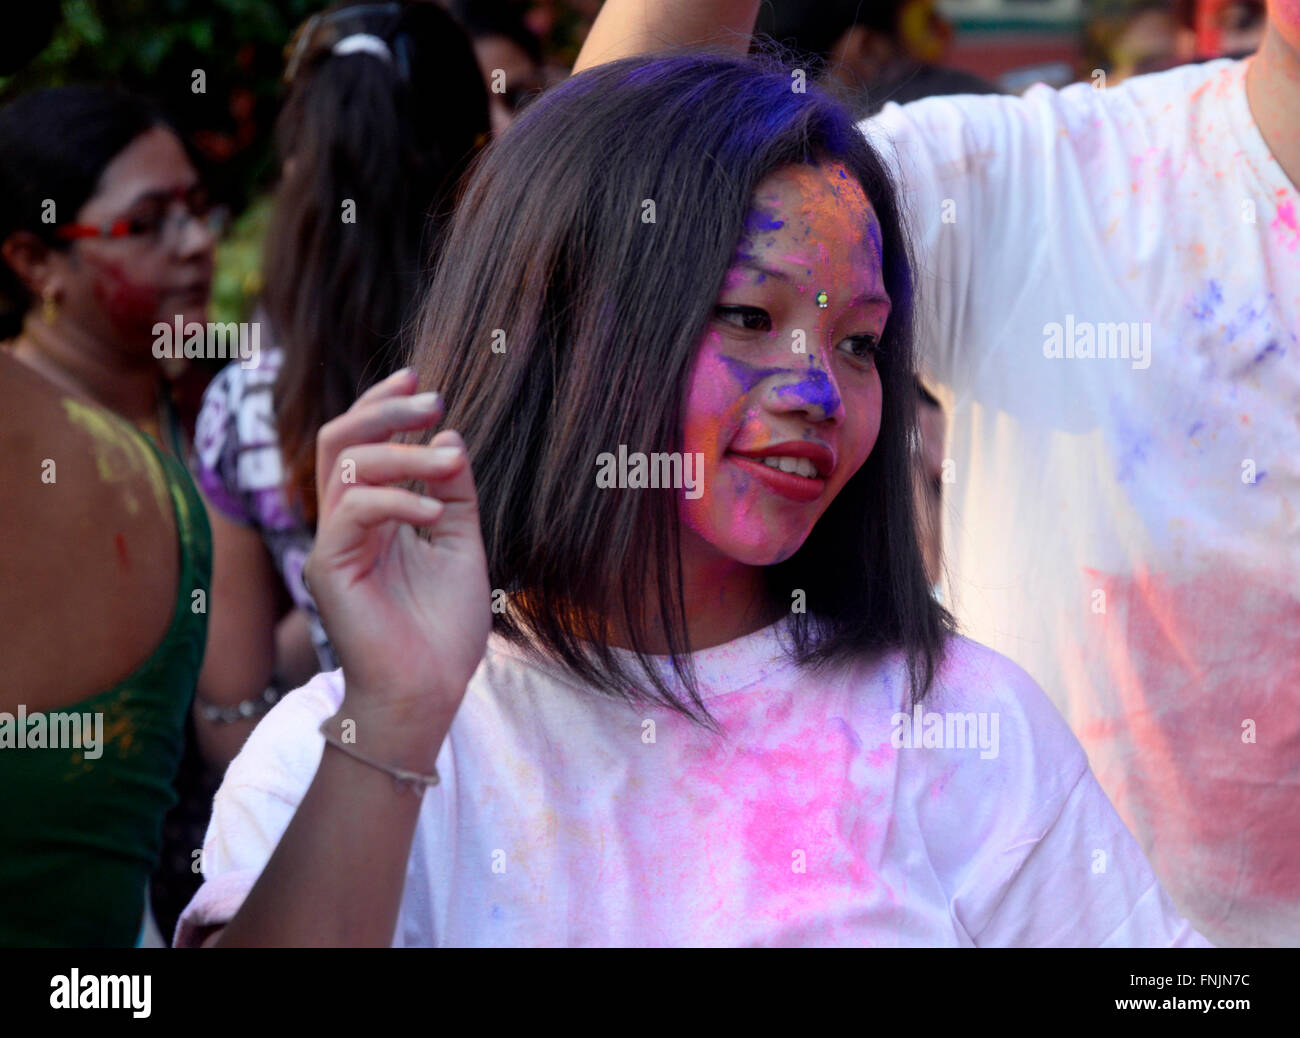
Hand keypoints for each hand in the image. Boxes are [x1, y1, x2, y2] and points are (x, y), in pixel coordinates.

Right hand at [303, 369, 490, 727]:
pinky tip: (433, 512)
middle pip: (339, 439)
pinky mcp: (328, 567)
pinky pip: (354, 509)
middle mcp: (344, 523)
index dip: (383, 405)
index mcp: (372, 516)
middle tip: (432, 401)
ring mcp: (332, 543)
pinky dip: (399, 499)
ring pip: (346, 464)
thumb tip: (448, 436)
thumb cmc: (443, 629)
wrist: (428, 692)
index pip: (360, 444)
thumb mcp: (460, 544)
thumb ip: (453, 492)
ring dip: (403, 451)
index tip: (420, 382)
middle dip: (385, 409)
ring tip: (448, 461)